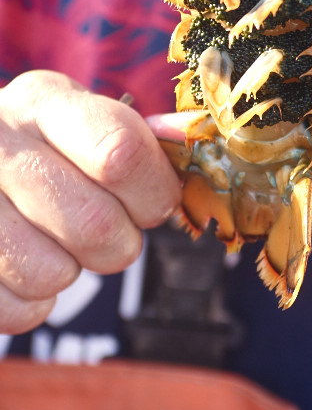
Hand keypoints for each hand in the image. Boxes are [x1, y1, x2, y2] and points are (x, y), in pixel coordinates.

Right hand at [0, 71, 181, 334]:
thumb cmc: (48, 148)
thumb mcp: (89, 122)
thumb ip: (143, 137)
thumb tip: (193, 135)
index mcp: (43, 101)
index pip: (121, 152)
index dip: (154, 191)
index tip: (154, 200)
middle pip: (95, 224)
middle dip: (120, 242)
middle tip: (108, 230)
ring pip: (53, 273)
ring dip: (72, 271)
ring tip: (58, 241)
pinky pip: (20, 308)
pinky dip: (35, 301)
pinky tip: (25, 264)